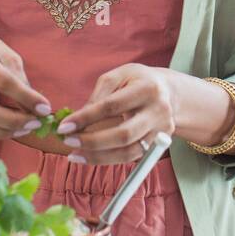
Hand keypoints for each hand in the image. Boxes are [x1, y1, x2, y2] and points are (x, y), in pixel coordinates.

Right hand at [0, 33, 51, 140]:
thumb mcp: (3, 53)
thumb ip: (18, 76)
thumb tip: (35, 105)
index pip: (2, 81)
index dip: (26, 97)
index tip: (45, 109)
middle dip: (12, 120)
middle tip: (35, 123)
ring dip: (3, 131)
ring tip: (24, 128)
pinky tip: (8, 129)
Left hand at [60, 63, 177, 165]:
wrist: (169, 92)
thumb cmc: (138, 81)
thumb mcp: (119, 76)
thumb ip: (99, 94)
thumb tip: (78, 119)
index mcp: (148, 88)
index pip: (112, 106)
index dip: (86, 117)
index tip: (64, 126)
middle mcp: (158, 111)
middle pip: (123, 134)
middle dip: (92, 141)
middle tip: (68, 141)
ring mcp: (161, 131)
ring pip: (128, 151)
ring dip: (98, 157)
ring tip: (74, 155)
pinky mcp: (158, 145)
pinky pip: (131, 157)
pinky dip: (108, 160)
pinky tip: (89, 157)